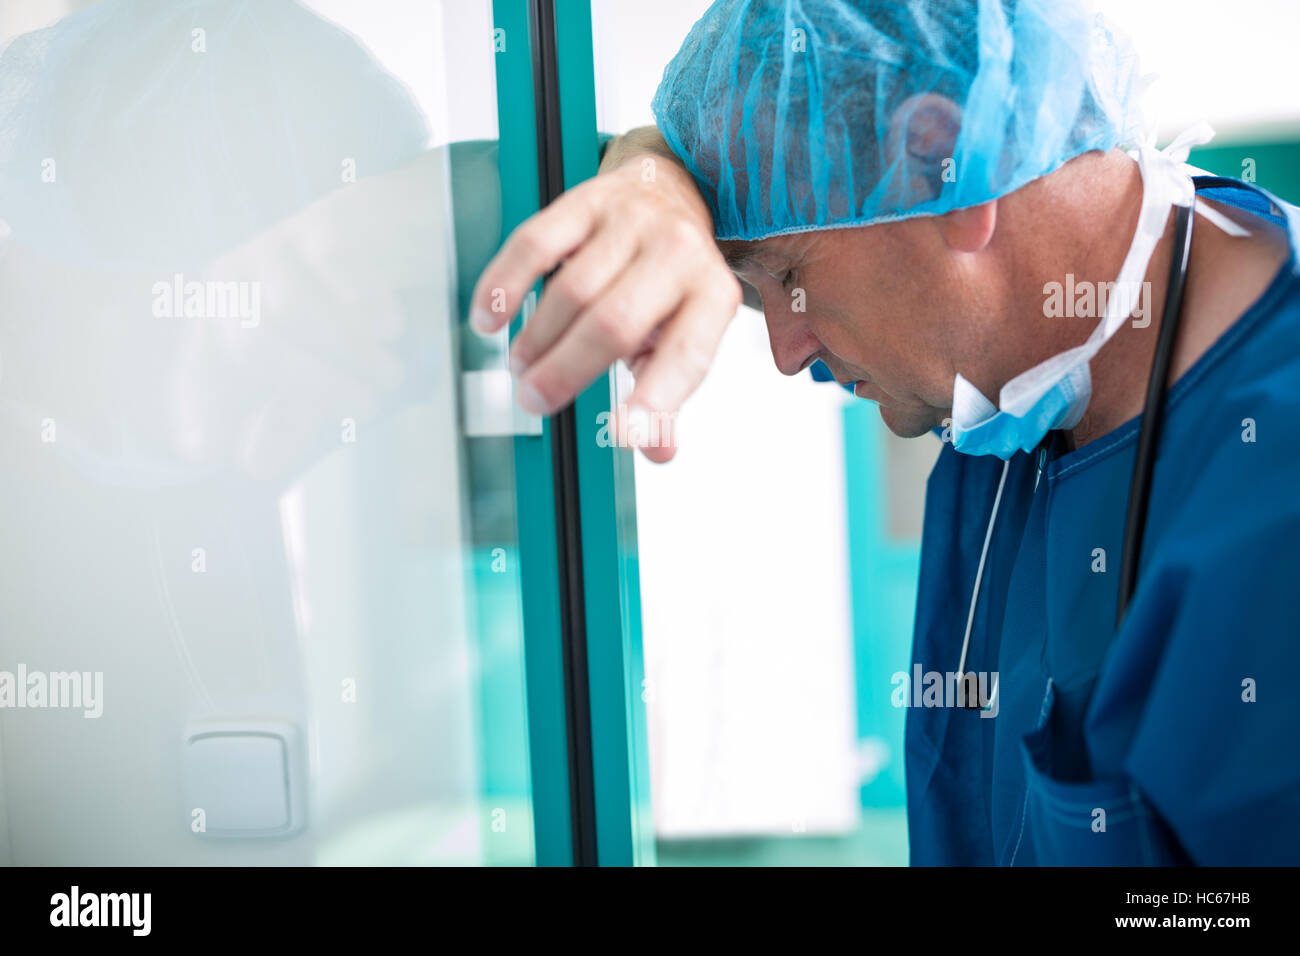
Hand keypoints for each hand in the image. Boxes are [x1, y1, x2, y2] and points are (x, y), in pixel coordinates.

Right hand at [470, 141, 740, 462]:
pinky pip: (534, 245)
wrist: (668, 191)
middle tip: (535, 400)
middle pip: (614, 323)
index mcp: (712, 296)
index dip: (656, 400)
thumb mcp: (683, 336)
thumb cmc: (669, 284)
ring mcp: (631, 221)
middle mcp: (679, 253)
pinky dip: (504, 286)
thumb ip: (668, 392)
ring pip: (571, 290)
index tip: (623, 436)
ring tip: (523, 365)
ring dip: (536, 340)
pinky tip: (490, 318)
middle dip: (566, 372)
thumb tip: (657, 450)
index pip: (687, 355)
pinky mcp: (586, 201)